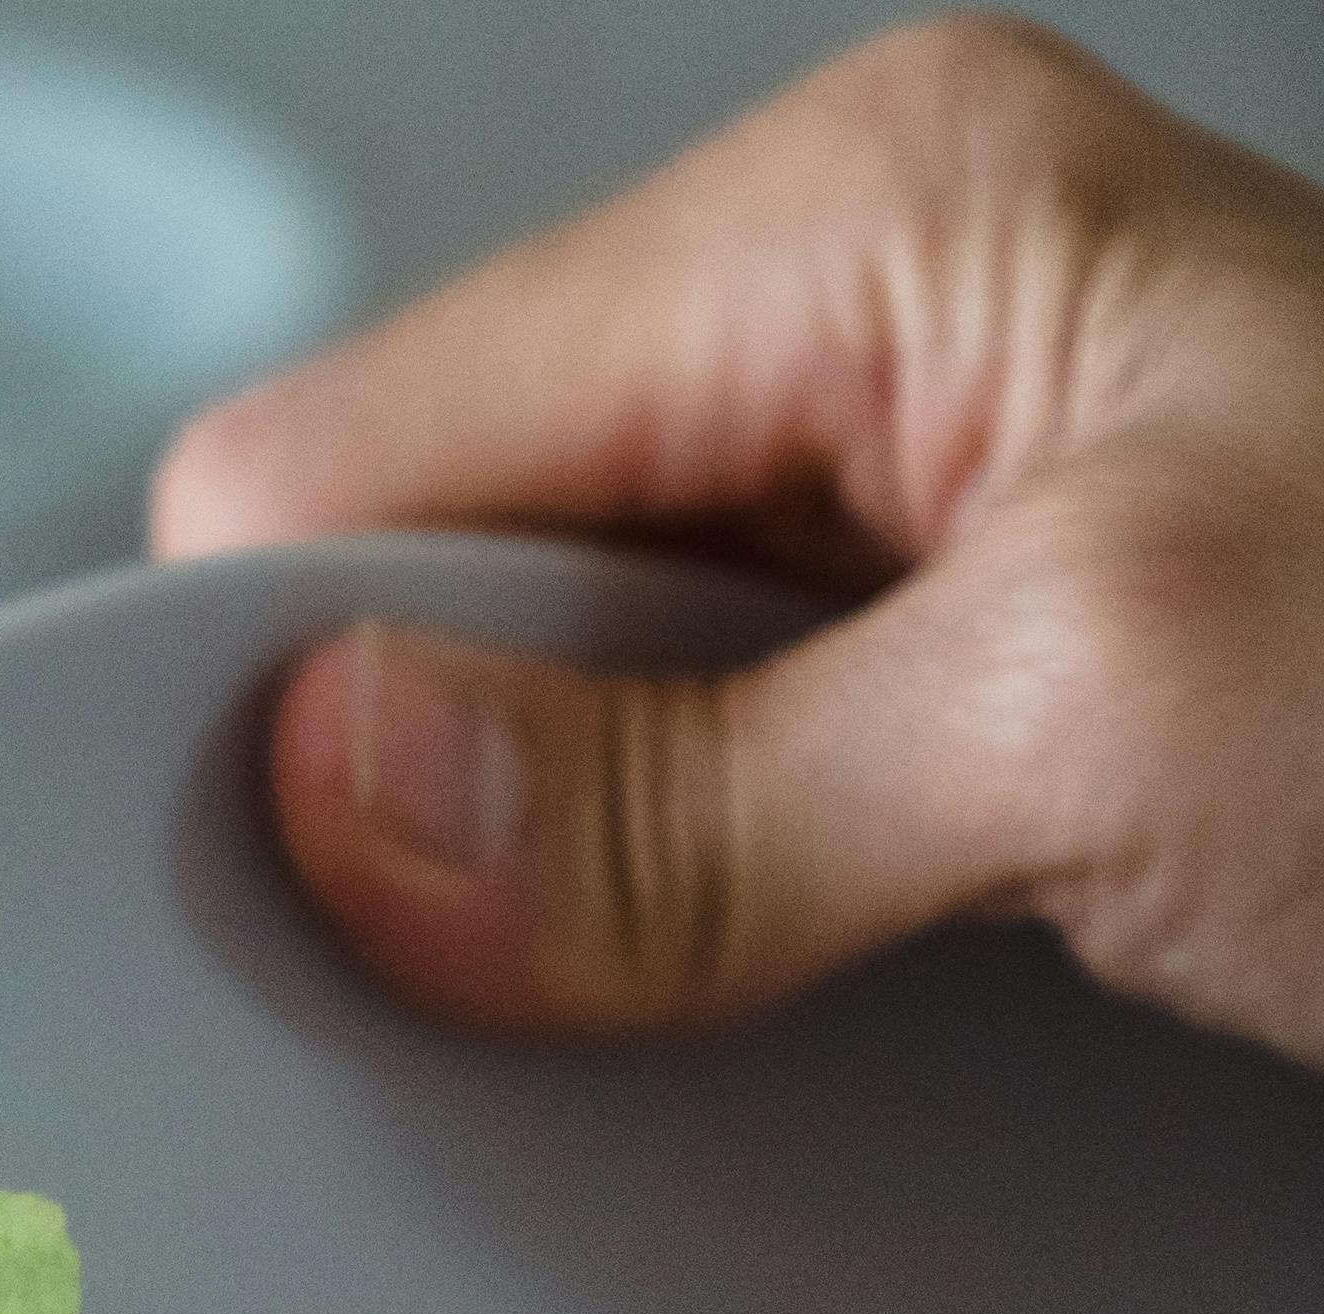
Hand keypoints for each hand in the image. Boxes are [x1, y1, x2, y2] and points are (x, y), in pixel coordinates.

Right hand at [153, 16, 1323, 1065]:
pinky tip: (767, 1023)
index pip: (360, 443)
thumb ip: (688, 792)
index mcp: (873, 210)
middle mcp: (873, 329)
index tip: (332, 910)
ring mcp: (918, 520)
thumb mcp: (1091, 727)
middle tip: (552, 992)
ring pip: (548, 728)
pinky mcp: (963, 695)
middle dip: (439, 807)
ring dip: (571, 910)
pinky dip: (682, 955)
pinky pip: (692, 822)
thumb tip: (345, 793)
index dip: (301, 690)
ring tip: (704, 1015)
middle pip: (437, 584)